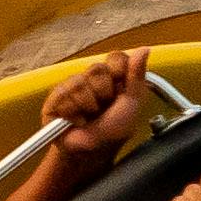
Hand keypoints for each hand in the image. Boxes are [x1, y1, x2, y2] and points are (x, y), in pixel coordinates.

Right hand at [44, 51, 150, 165]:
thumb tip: (144, 49)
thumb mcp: (132, 103)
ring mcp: (72, 85)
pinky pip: (64, 95)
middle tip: (103, 108)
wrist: (93, 151)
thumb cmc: (113, 129)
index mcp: (112, 75)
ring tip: (89, 117)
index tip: (120, 90)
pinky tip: (76, 120)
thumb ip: (137, 76)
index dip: (119, 73)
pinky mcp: (55, 97)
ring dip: (88, 106)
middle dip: (104, 93)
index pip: (115, 58)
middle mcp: (91, 77)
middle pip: (97, 69)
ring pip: (80, 83)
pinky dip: (73, 113)